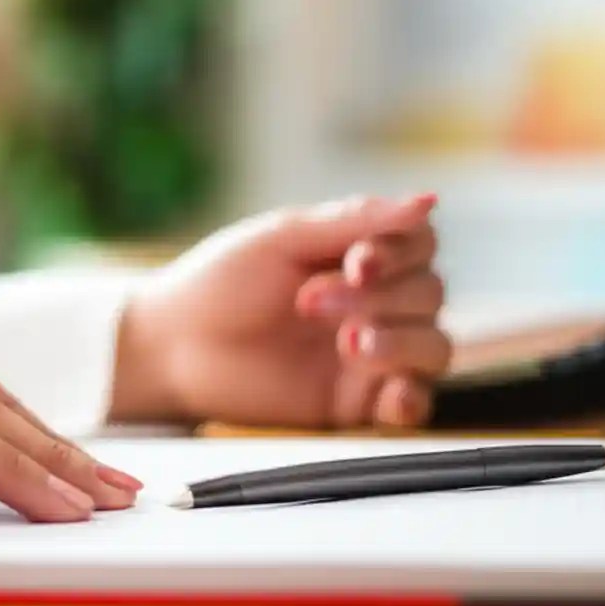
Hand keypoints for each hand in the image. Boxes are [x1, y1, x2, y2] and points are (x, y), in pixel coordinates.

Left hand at [112, 193, 449, 427]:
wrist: (172, 346)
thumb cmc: (220, 284)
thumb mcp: (283, 237)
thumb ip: (356, 220)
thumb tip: (429, 201)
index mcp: (361, 256)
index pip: (420, 246)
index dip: (400, 253)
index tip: (356, 263)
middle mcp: (375, 304)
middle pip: (429, 294)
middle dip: (378, 297)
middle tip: (309, 303)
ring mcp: (370, 355)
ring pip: (433, 347)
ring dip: (399, 342)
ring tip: (348, 344)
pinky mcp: (355, 403)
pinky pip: (412, 404)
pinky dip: (412, 399)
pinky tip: (390, 394)